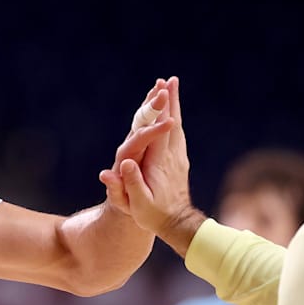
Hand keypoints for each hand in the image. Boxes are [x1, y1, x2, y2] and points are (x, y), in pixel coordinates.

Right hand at [100, 76, 204, 254]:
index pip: (159, 132)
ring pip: (177, 126)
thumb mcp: (137, 204)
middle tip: (168, 80)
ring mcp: (178, 159)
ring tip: (172, 87)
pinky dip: (176, 119)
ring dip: (175, 106)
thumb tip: (124, 164)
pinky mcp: (180, 162)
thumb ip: (129, 184)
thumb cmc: (153, 215)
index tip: (160, 94)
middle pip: (171, 123)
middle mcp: (171, 157)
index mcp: (158, 164)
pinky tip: (174, 113)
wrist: (177, 225)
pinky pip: (178, 135)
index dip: (159, 112)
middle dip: (169, 101)